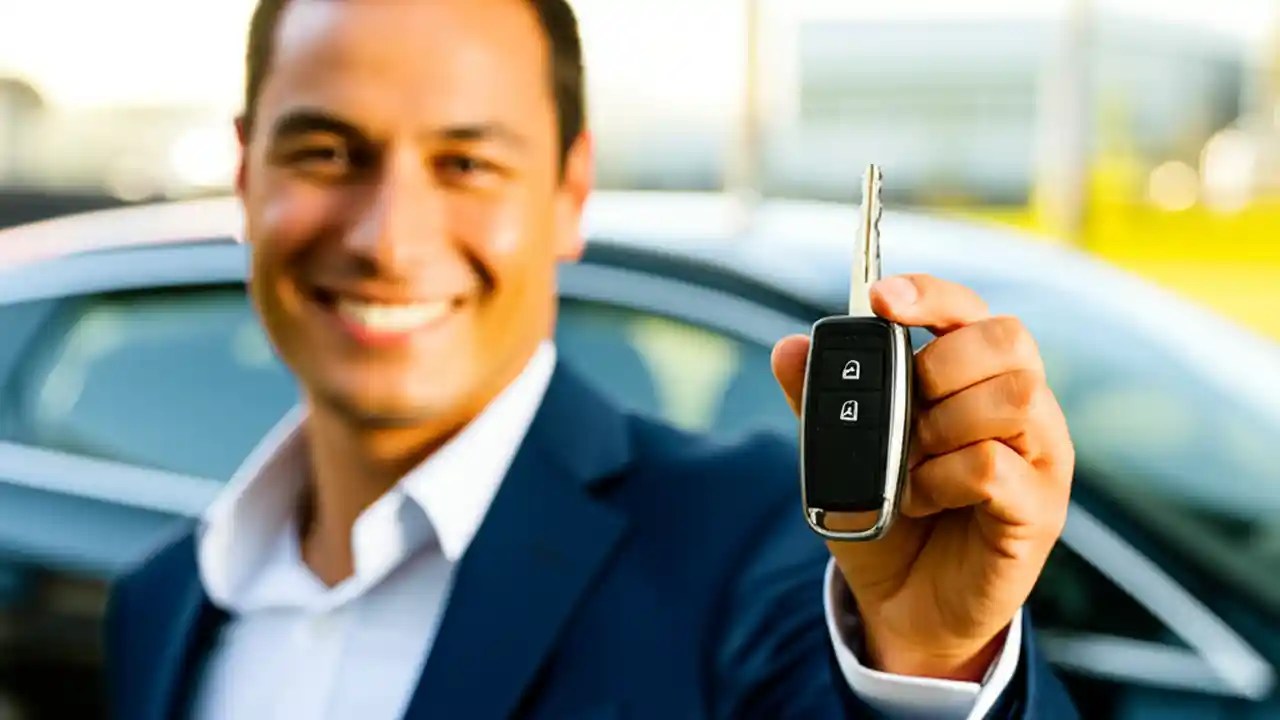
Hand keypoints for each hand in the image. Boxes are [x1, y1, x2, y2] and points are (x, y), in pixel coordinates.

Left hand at [771, 274, 1073, 680]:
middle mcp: (1023, 410)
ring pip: (1013, 397)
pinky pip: (992, 466)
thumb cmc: (887, 519)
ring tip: (913, 461)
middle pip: (1009, 339)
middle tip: (906, 408)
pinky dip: (941, 478)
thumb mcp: (841, 456)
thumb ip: (820, 403)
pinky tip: (921, 499)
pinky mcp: (1038, 510)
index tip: (881, 299)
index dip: (931, 294)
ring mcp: (1040, 458)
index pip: (972, 311)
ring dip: (943, 424)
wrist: (903, 605)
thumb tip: (789, 349)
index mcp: (978, 382)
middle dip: (940, 364)